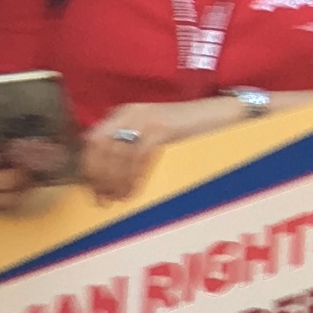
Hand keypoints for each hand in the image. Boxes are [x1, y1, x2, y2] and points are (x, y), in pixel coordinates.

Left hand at [76, 97, 253, 203]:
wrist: (222, 115)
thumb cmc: (190, 131)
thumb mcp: (154, 134)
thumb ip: (132, 146)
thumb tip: (108, 179)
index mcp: (125, 114)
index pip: (93, 140)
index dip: (90, 168)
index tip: (94, 191)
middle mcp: (130, 113)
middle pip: (99, 146)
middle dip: (98, 176)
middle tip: (105, 198)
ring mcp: (146, 119)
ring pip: (116, 153)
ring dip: (114, 180)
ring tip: (120, 198)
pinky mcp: (162, 128)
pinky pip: (138, 156)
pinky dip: (133, 177)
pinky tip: (135, 190)